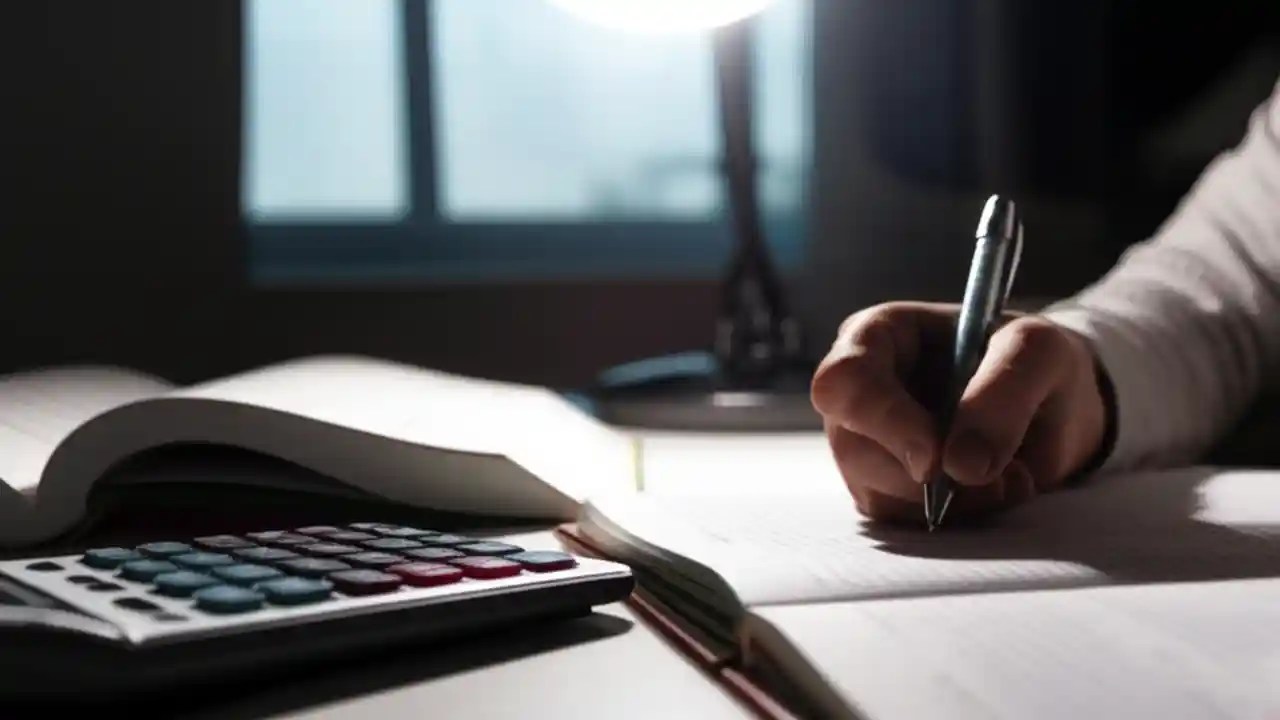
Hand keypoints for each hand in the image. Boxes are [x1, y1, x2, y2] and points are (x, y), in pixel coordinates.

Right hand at [810, 301, 1108, 523]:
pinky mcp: (886, 490)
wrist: (1055, 406)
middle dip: (924, 477)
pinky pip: (901, 522)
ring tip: (1007, 478)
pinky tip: (993, 493)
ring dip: (950, 503)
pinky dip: (956, 519)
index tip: (934, 460)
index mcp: (878, 337)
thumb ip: (1005, 392)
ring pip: (876, 492)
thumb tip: (960, 465)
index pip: (845, 380)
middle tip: (993, 476)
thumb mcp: (1041, 352)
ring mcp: (868, 444)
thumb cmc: (1036, 360)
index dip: (883, 421)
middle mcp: (860, 391)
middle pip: (853, 447)